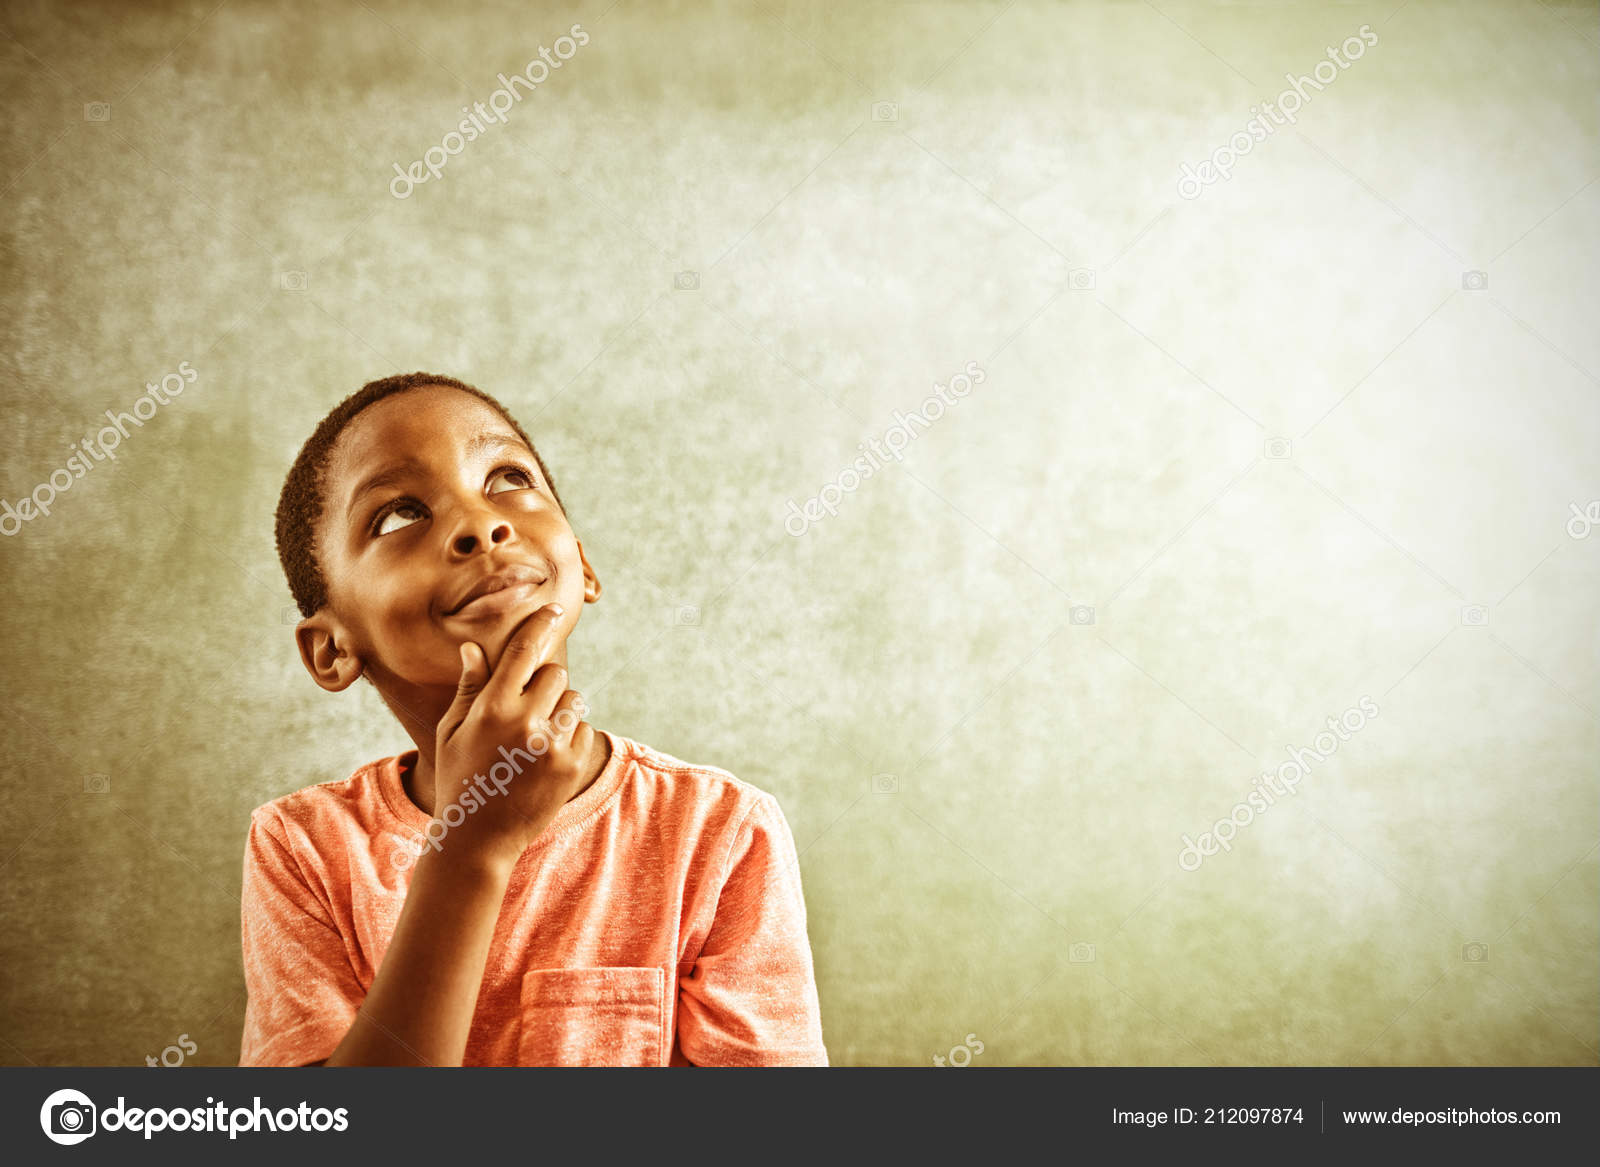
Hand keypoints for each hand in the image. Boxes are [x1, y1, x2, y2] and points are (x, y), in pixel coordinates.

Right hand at [429, 603, 595, 871]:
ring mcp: (553, 745)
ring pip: (573, 700)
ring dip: (558, 708)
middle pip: (556, 673)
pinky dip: (568, 735)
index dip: (541, 625)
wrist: (479, 838)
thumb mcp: (454, 731)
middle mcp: (526, 722)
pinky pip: (582, 728)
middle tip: (524, 709)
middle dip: (543, 683)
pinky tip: (543, 758)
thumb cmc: (460, 777)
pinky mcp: (572, 765)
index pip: (523, 651)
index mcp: (492, 708)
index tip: (555, 609)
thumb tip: (474, 647)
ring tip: (532, 737)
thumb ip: (470, 688)